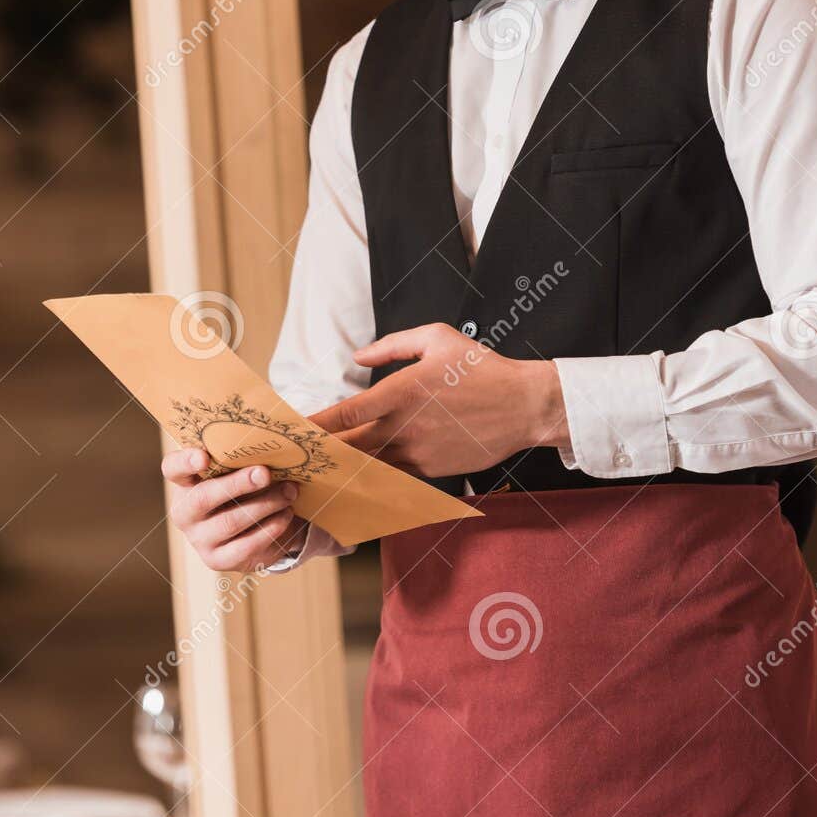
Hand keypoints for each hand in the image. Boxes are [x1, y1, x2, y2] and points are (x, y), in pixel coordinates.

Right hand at [163, 447, 306, 572]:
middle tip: (265, 473)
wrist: (252, 529)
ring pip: (230, 522)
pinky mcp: (218, 561)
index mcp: (185, 482)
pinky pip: (246, 546)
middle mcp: (185, 512)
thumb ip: (244, 458)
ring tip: (290, 491)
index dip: (185, 462)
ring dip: (265, 504)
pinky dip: (270, 528)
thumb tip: (277, 441)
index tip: (204, 456)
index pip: (173, 469)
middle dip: (237, 484)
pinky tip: (286, 514)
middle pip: (203, 498)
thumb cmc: (244, 488)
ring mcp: (199, 539)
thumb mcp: (239, 470)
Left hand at [311, 324, 568, 478]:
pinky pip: (394, 476)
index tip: (292, 431)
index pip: (346, 414)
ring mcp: (418, 454)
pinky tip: (357, 478)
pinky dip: (374, 477)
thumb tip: (359, 356)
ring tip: (318, 470)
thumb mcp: (438, 338)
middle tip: (295, 457)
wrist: (524, 406)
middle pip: (349, 448)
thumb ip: (392, 345)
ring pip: (369, 467)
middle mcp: (405, 427)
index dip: (315, 425)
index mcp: (402, 392)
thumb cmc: (481, 367)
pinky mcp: (431, 471)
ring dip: (344, 468)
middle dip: (321, 453)